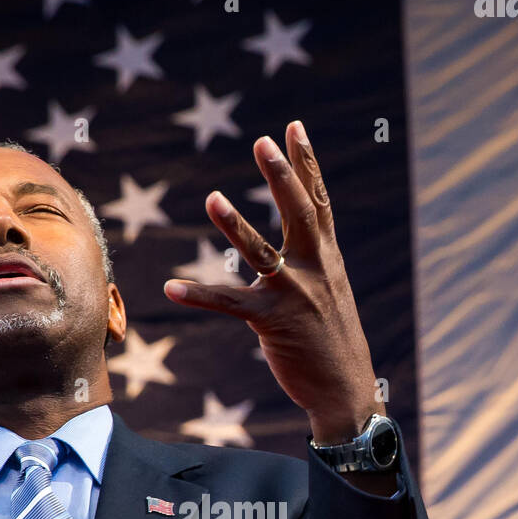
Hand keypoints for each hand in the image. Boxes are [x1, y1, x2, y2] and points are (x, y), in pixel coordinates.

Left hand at [163, 120, 382, 443]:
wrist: (345, 391)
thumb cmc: (334, 343)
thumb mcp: (330, 294)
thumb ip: (313, 265)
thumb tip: (298, 246)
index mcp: (328, 259)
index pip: (318, 202)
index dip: (306, 163)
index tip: (294, 127)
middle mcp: (316, 270)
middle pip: (299, 213)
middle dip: (280, 176)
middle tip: (262, 141)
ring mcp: (296, 295)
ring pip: (263, 253)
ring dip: (235, 225)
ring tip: (212, 197)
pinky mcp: (273, 323)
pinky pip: (230, 304)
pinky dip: (199, 296)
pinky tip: (172, 288)